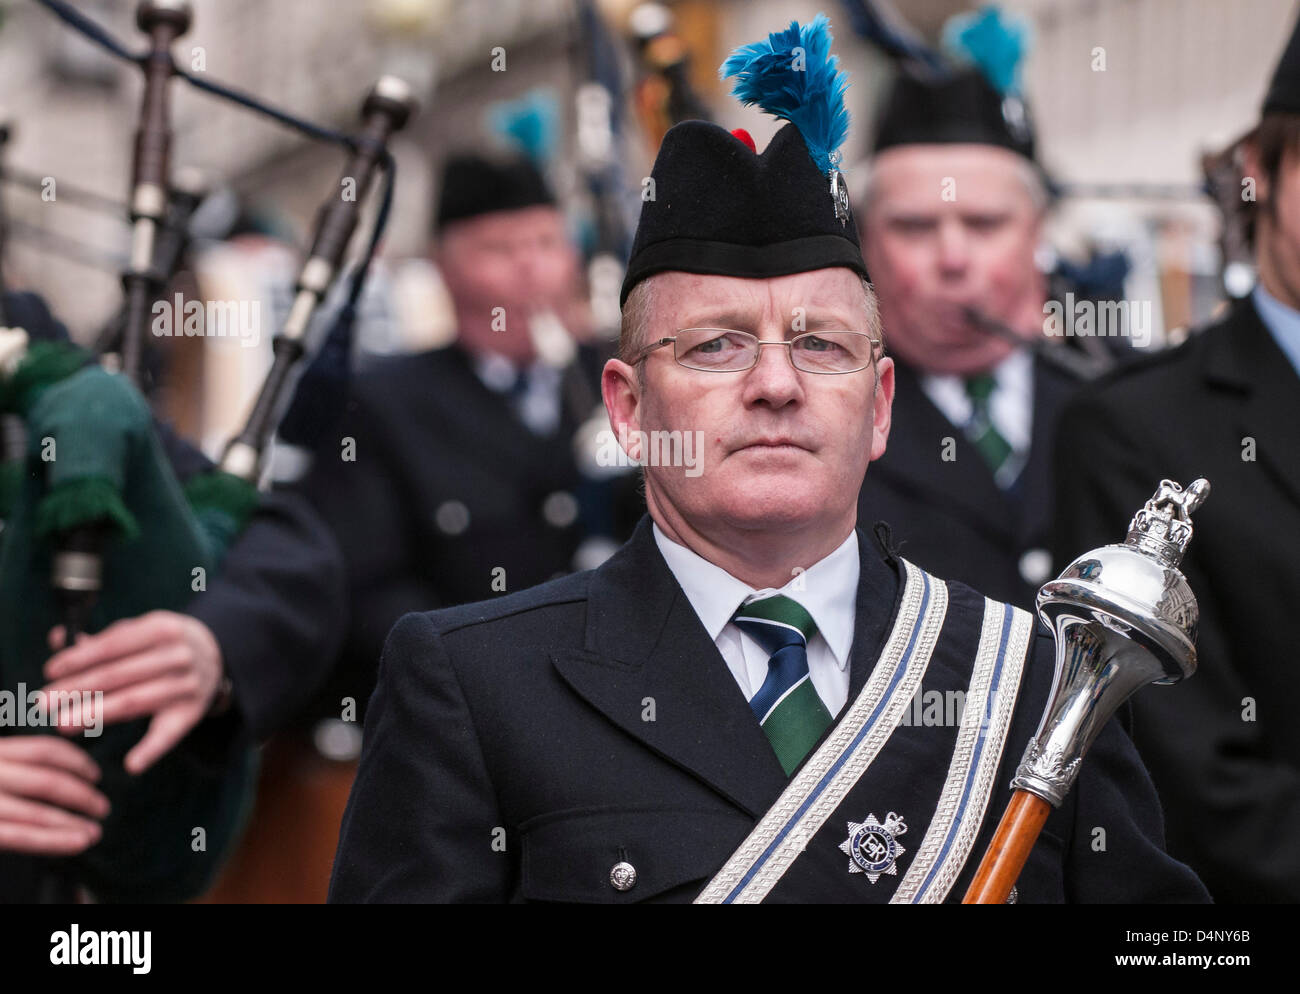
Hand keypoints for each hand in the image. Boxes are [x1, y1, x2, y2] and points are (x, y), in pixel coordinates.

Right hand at [0, 736, 107, 855]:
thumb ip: (16, 766)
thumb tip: (62, 773)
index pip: (43, 751)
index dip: (76, 762)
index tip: (96, 775)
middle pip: (47, 781)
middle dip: (81, 796)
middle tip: (103, 808)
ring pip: (36, 813)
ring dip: (72, 823)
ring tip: (95, 833)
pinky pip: (21, 837)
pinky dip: (54, 841)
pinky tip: (79, 844)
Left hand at [43, 611, 225, 775]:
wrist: (217, 654)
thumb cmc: (163, 642)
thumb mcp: (141, 630)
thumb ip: (103, 638)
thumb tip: (57, 639)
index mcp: (162, 629)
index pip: (112, 646)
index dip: (78, 660)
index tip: (49, 672)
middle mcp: (178, 656)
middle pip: (118, 676)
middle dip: (76, 690)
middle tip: (43, 704)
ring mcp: (186, 685)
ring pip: (134, 703)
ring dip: (95, 715)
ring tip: (63, 725)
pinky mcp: (192, 712)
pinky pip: (169, 734)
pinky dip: (152, 750)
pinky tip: (131, 765)